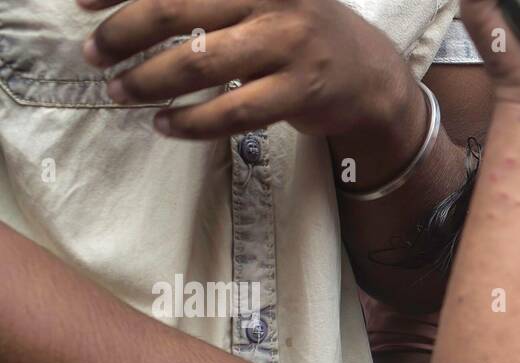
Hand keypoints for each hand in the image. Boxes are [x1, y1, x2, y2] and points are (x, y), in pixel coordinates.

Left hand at [79, 0, 421, 139]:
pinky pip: (233, 113)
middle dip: (124, 33)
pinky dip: (191, 122)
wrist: (370, 73)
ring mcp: (289, 45)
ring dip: (149, 81)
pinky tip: (165, 124)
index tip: (81, 1)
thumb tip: (130, 4)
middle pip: (176, 8)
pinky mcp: (300, 93)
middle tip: (95, 53)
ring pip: (199, 64)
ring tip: (121, 92)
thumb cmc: (297, 28)